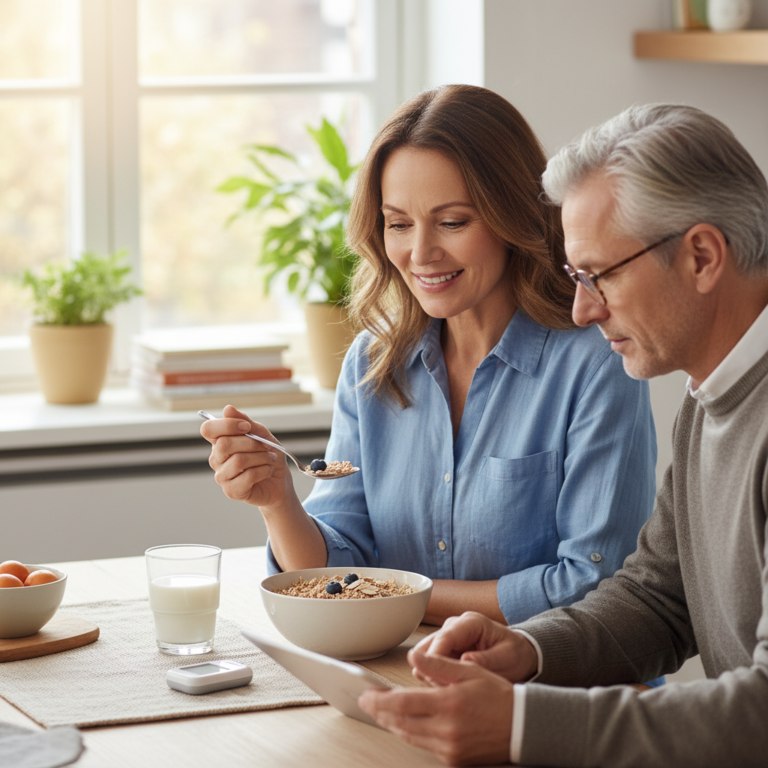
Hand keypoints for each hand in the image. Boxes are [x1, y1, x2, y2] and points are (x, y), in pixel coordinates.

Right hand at [201, 404, 294, 510]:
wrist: (280, 483)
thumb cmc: (269, 457)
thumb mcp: (263, 435)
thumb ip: (246, 422)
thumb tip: (228, 409)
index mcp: (220, 442)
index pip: (208, 429)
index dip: (227, 425)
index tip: (247, 427)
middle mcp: (217, 459)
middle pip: (224, 444)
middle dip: (251, 443)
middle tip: (266, 447)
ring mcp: (222, 477)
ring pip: (238, 461)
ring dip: (261, 458)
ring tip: (270, 460)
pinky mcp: (231, 491)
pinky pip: (247, 476)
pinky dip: (264, 471)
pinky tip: (268, 471)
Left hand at [358, 654, 513, 765]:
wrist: (523, 726)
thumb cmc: (497, 695)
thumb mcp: (469, 671)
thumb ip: (438, 665)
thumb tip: (412, 658)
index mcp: (449, 704)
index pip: (403, 704)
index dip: (380, 701)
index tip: (365, 695)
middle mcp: (447, 730)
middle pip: (401, 723)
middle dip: (380, 712)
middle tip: (366, 702)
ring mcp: (450, 748)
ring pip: (410, 736)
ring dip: (393, 724)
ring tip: (381, 712)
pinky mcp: (454, 760)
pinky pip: (424, 746)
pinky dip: (411, 734)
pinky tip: (405, 724)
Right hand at [410, 611, 537, 683]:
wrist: (517, 654)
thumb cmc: (514, 654)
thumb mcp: (507, 658)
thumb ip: (487, 660)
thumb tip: (465, 661)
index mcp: (471, 623)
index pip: (445, 637)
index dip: (435, 658)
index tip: (434, 679)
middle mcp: (454, 626)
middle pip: (427, 646)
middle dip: (430, 670)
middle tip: (446, 690)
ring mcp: (446, 637)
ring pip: (423, 656)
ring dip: (430, 675)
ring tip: (449, 690)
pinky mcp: (442, 649)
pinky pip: (427, 664)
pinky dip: (433, 677)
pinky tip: (448, 687)